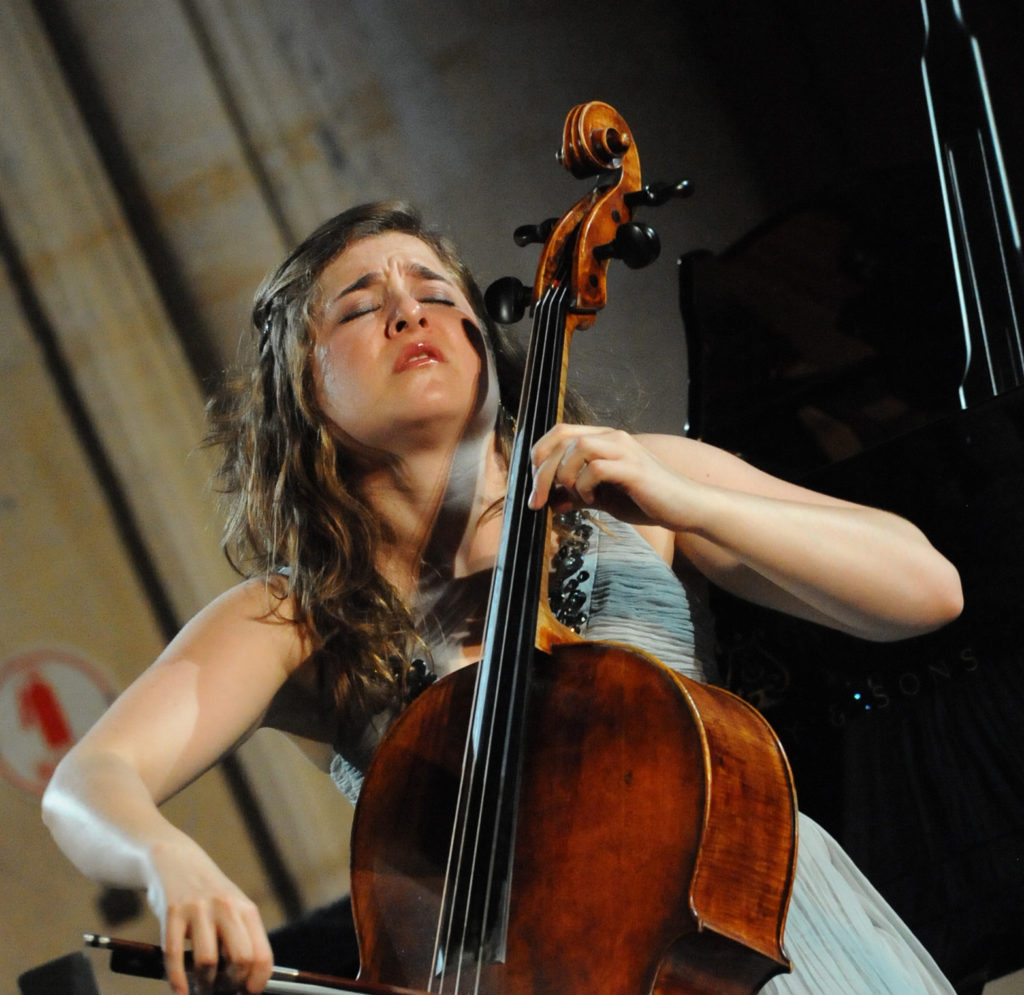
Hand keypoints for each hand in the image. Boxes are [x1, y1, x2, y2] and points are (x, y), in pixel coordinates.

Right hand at [146, 835, 273, 994]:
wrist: (176, 859)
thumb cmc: (208, 894)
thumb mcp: (232, 909)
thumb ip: (241, 938)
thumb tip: (247, 983)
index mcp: (247, 910)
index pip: (262, 956)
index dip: (256, 983)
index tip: (247, 993)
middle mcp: (227, 907)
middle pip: (240, 959)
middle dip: (231, 986)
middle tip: (221, 992)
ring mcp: (199, 909)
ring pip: (208, 961)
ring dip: (204, 985)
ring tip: (201, 989)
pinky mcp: (172, 912)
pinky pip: (174, 955)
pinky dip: (178, 981)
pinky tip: (180, 991)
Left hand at [528, 424, 694, 528]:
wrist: (685, 507)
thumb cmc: (647, 500)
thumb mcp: (604, 498)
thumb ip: (578, 495)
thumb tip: (551, 502)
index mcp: (604, 440)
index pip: (559, 432)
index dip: (539, 455)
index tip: (534, 485)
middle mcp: (613, 438)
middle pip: (562, 438)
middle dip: (541, 472)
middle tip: (537, 500)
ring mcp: (625, 451)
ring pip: (577, 447)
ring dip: (564, 475)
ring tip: (573, 496)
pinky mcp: (634, 469)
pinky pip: (597, 468)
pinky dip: (585, 485)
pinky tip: (592, 500)